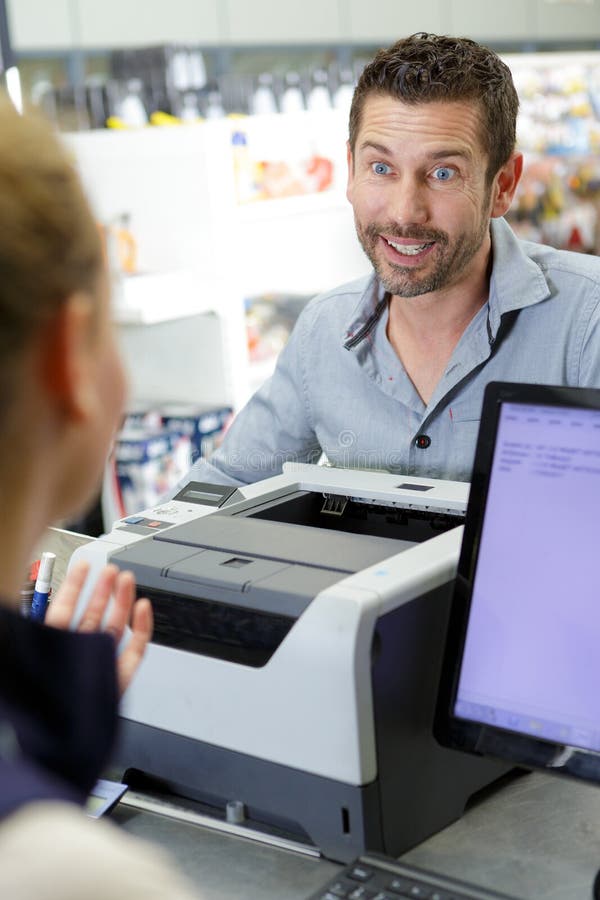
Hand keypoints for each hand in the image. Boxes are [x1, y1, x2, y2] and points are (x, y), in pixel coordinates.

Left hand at [45, 560, 152, 695]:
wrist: (59, 738)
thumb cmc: (42, 700)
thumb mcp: (36, 648)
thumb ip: (43, 625)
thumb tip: (51, 599)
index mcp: (54, 646)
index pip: (65, 609)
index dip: (75, 586)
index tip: (85, 566)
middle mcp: (77, 654)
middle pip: (93, 614)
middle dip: (104, 590)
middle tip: (112, 570)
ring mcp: (100, 665)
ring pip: (116, 626)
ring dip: (123, 601)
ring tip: (127, 579)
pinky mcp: (119, 678)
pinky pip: (135, 650)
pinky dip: (142, 628)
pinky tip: (142, 608)